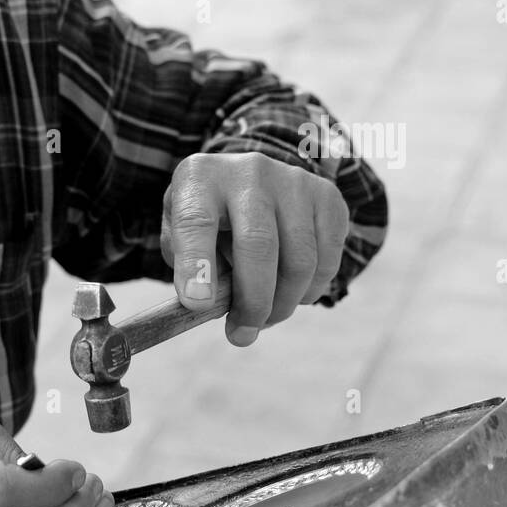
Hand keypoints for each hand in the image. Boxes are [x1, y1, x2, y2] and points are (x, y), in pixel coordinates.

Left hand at [160, 151, 348, 345]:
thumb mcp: (179, 234)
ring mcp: (293, 181)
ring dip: (283, 304)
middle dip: (252, 301)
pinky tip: (289, 294)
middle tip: (241, 335)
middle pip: (258, 245)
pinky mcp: (327, 198)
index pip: (196, 222)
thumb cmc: (207, 219)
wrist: (249, 180)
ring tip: (264, 319)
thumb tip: (211, 304)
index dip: (197, 266)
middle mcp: (249, 172)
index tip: (198, 305)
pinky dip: (310, 290)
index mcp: (200, 177)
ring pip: (300, 259)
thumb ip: (189, 267)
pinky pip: (326, 259)